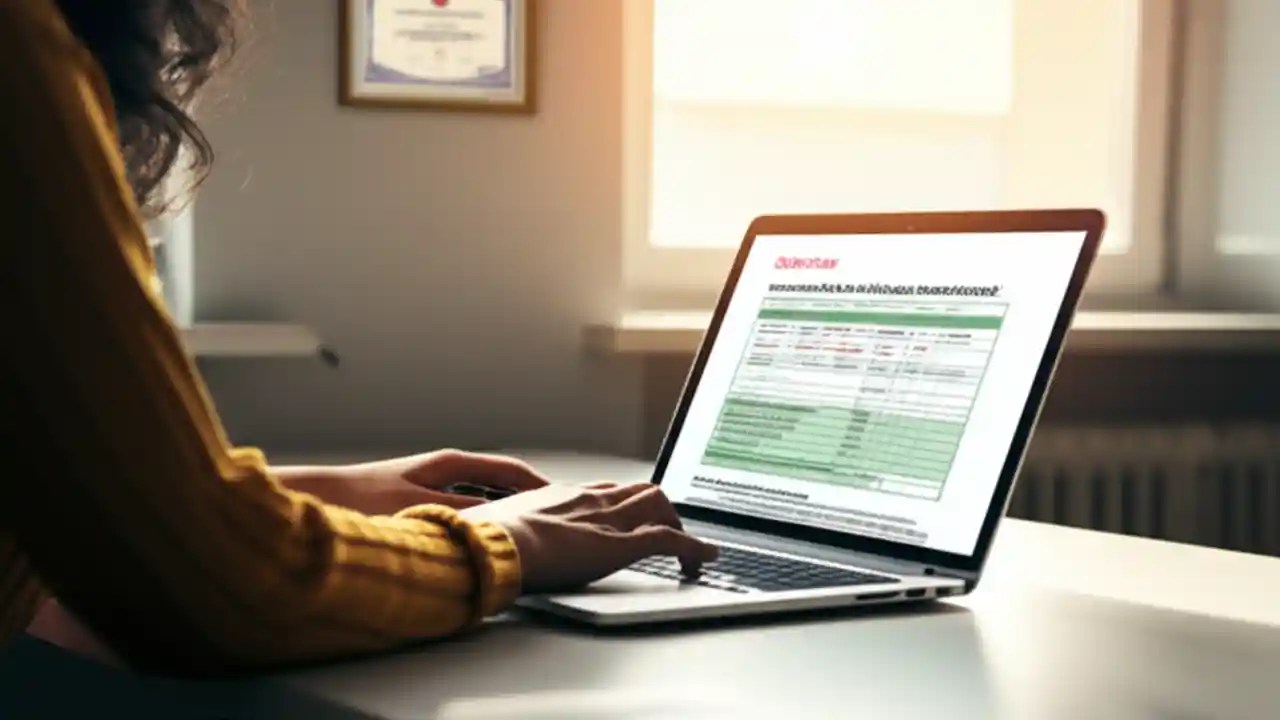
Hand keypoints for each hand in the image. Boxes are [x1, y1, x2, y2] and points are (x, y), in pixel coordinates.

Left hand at [276, 450, 549, 514]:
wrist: (319, 499)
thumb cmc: (364, 499)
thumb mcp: (421, 508)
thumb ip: (463, 513)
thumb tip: (502, 521)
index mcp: (453, 464)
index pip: (511, 471)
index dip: (542, 485)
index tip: (567, 501)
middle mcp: (446, 470)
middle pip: (502, 484)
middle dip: (529, 500)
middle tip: (556, 520)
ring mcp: (435, 486)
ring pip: (484, 500)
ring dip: (506, 514)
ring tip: (529, 533)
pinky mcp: (422, 504)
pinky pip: (466, 512)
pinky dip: (483, 523)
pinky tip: (486, 542)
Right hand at [460, 483, 718, 592]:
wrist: (493, 546)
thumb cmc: (484, 540)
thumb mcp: (493, 528)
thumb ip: (502, 531)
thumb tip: (483, 543)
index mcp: (558, 495)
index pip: (602, 490)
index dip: (620, 502)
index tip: (623, 513)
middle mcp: (588, 498)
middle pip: (636, 490)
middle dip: (655, 509)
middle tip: (664, 530)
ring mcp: (608, 518)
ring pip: (658, 505)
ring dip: (675, 525)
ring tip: (685, 550)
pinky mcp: (622, 543)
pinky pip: (670, 539)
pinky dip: (693, 548)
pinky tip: (703, 559)